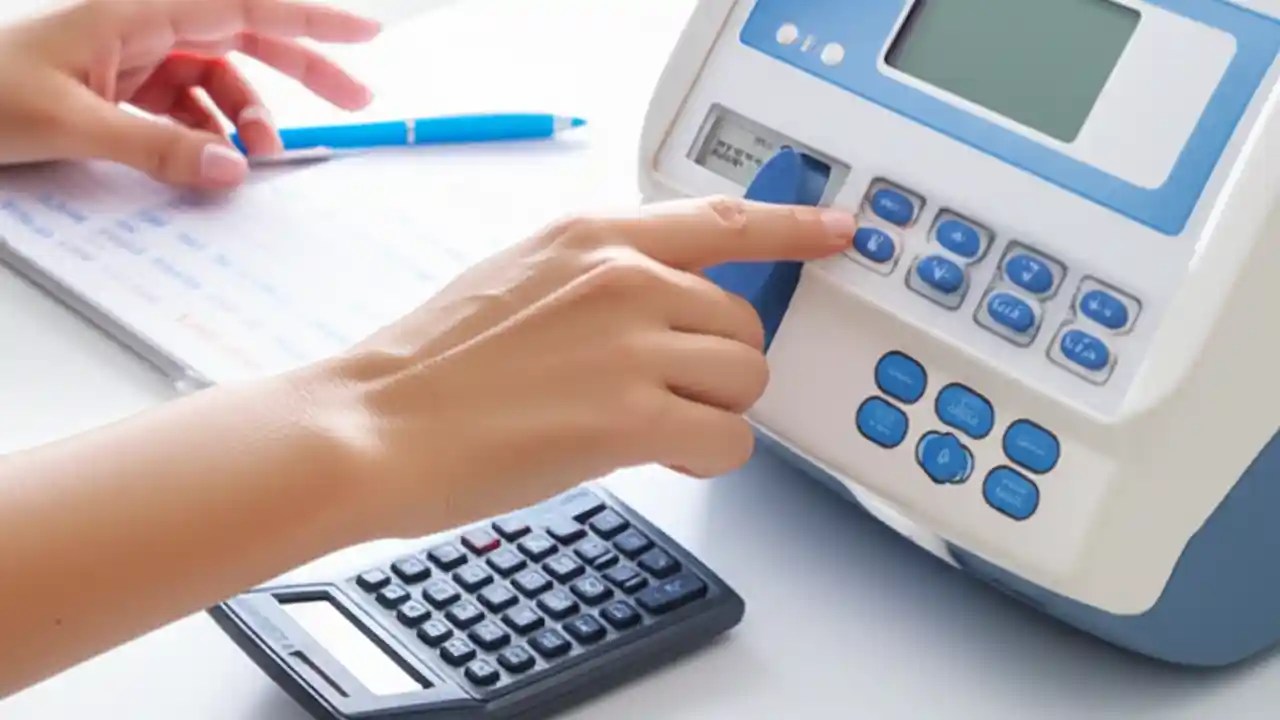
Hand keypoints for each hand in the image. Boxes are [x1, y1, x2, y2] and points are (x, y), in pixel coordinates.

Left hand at [0, 0, 379, 188]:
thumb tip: (235, 170)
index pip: (245, 7)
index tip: (366, 34)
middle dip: (304, 68)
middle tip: (356, 101)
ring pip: (222, 77)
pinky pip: (190, 106)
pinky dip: (213, 133)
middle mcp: (144, 26)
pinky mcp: (126, 88)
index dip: (311, 21)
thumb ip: (158, 149)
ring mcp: (137, 58)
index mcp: (135, 12)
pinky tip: (219, 160)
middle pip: (247, 36)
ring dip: (249, 117)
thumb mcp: (71, 125)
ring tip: (264, 158)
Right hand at [319, 197, 857, 534]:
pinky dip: (706, 456)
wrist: (376, 424)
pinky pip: (730, 438)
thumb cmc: (433, 365)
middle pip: (745, 321)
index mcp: (595, 237)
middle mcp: (623, 278)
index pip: (723, 221)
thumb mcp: (520, 277)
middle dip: (719, 365)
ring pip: (747, 379)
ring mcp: (630, 346)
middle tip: (666, 393)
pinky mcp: (630, 417)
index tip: (836, 232)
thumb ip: (600, 276)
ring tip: (650, 426)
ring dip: (714, 411)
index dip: (794, 229)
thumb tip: (664, 299)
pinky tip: (655, 454)